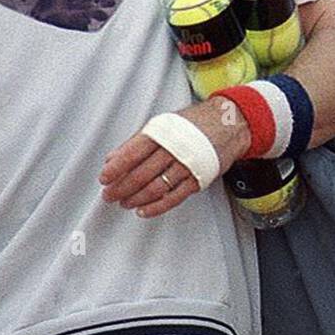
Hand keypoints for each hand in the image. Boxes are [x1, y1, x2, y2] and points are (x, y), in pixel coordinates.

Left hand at [99, 97, 250, 217]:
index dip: (116, 168)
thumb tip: (113, 158)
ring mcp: (187, 165)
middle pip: (141, 174)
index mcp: (162, 133)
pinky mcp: (198, 179)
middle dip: (121, 187)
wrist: (230, 123)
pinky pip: (174, 198)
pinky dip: (156, 207)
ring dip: (136, 198)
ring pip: (155, 188)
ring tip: (124, 202)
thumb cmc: (194, 123)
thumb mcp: (164, 124)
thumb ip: (137, 141)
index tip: (104, 178)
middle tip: (110, 195)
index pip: (132, 153)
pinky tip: (144, 210)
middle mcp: (174, 149)